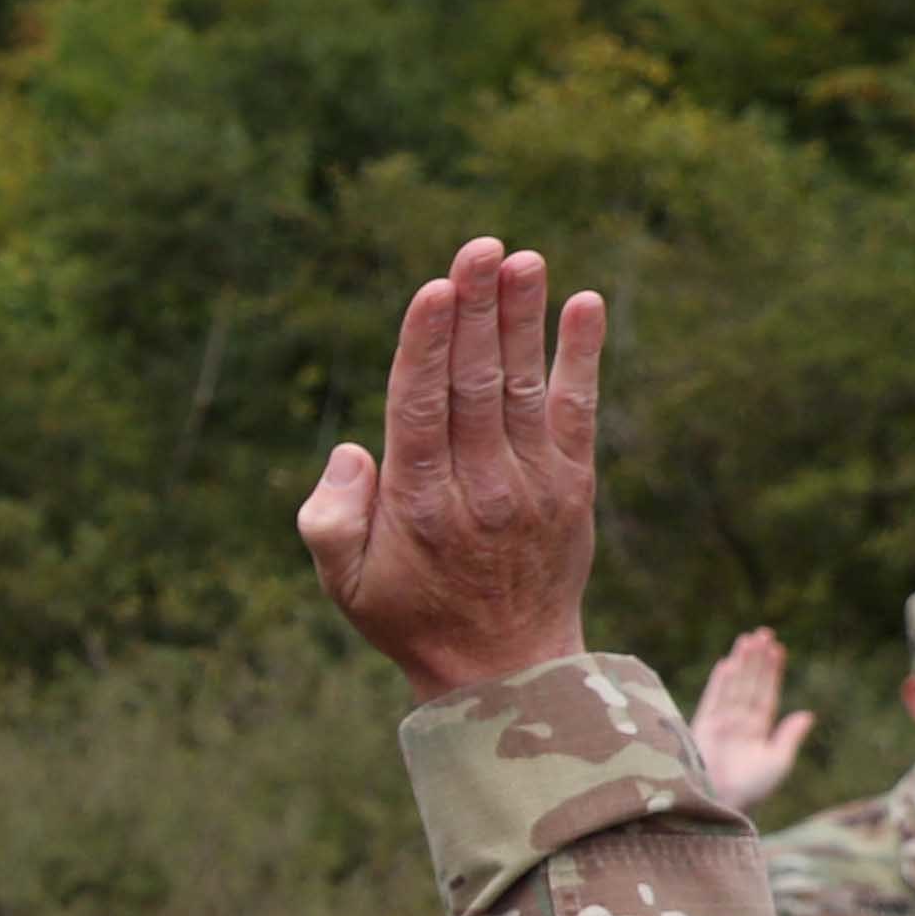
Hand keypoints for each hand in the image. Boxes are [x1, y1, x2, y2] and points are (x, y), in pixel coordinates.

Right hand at [294, 238, 604, 701]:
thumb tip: (353, 448)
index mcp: (420, 505)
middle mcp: (481, 488)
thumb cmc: (410, 615)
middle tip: (479, 248)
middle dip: (477, 310)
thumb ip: (330, 517)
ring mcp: (534, 485)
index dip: (429, 342)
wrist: (509, 667)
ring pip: (526, 386)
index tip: (434, 287)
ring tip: (523, 258)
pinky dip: (582, 356)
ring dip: (525, 318)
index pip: (422, 406)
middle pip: (478, 382)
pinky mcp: (574, 486)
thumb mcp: (342, 583)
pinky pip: (579, 411)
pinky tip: (584, 306)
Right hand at [689, 625, 815, 816]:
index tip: (778, 648)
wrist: (717, 804)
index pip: (767, 694)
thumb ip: (789, 737)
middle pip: (750, 684)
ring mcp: (719, 724)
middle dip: (756, 660)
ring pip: (734, 687)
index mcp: (758, 731)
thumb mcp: (777, 763)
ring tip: (747, 639)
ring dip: (741, 664)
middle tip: (763, 632)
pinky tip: (726, 665)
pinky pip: (713, 700)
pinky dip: (719, 683)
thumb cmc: (749, 790)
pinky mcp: (701, 729)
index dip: (772, 672)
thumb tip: (807, 714)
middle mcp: (738, 723)